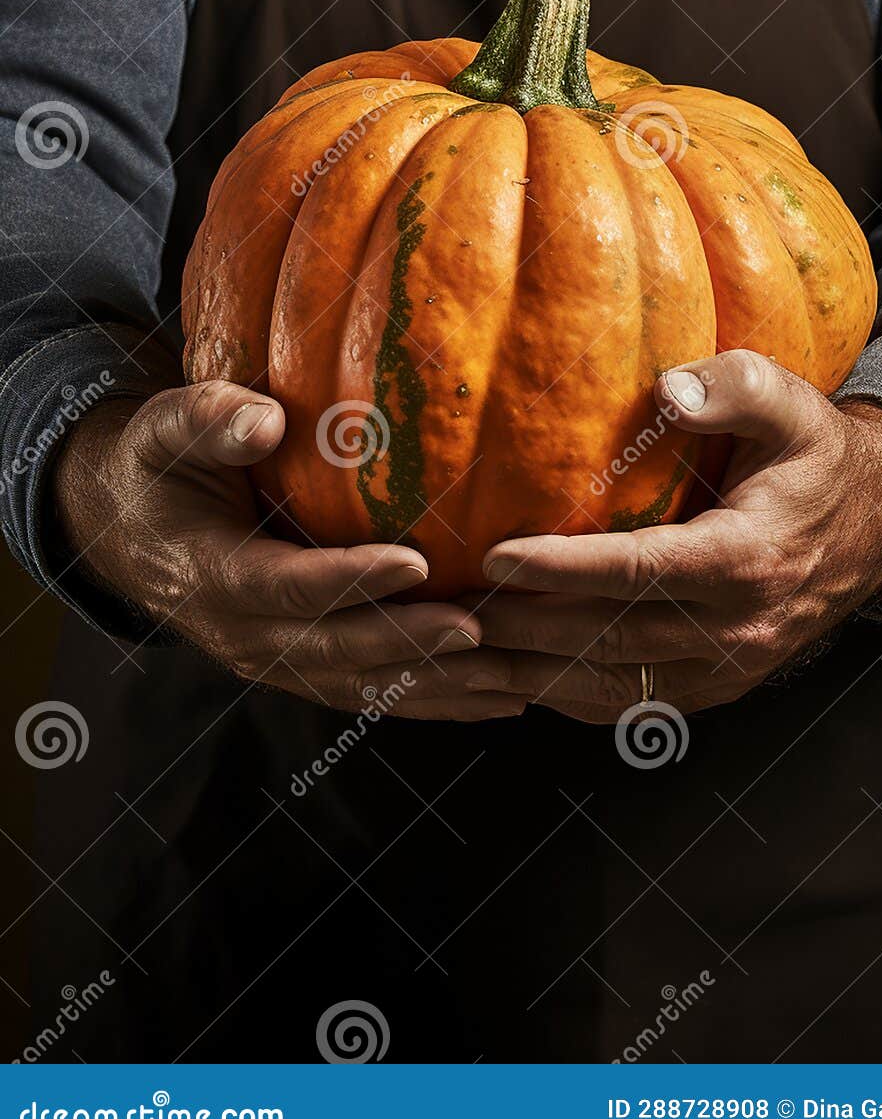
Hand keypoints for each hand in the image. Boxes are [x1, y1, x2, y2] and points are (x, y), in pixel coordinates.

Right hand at [53, 377, 524, 721]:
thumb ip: (209, 420)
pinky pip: (371, 693)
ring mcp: (275, 661)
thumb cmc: (162, 467)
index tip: (414, 564)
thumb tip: (263, 419)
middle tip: (480, 628)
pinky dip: (434, 699)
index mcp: (212, 574)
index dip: (347, 581)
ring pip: (361, 685)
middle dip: (408, 644)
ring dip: (435, 685)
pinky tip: (499, 696)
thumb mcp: (167, 431)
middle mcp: (243, 635)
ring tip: (510, 677)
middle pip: (333, 649)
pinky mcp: (304, 670)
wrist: (134, 530)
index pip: (285, 586)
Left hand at [357, 351, 881, 722]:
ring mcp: (724, 671)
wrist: (872, 529)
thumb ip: (733, 387)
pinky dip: (562, 694)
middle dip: (523, 627)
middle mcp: (735, 629)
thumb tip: (667, 388)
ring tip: (454, 647)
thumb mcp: (790, 402)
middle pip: (610, 638)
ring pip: (609, 686)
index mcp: (747, 559)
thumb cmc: (812, 454)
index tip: (495, 556)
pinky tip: (507, 672)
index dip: (563, 568)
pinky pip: (625, 705)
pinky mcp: (711, 691)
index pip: (639, 570)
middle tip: (444, 605)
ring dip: (530, 670)